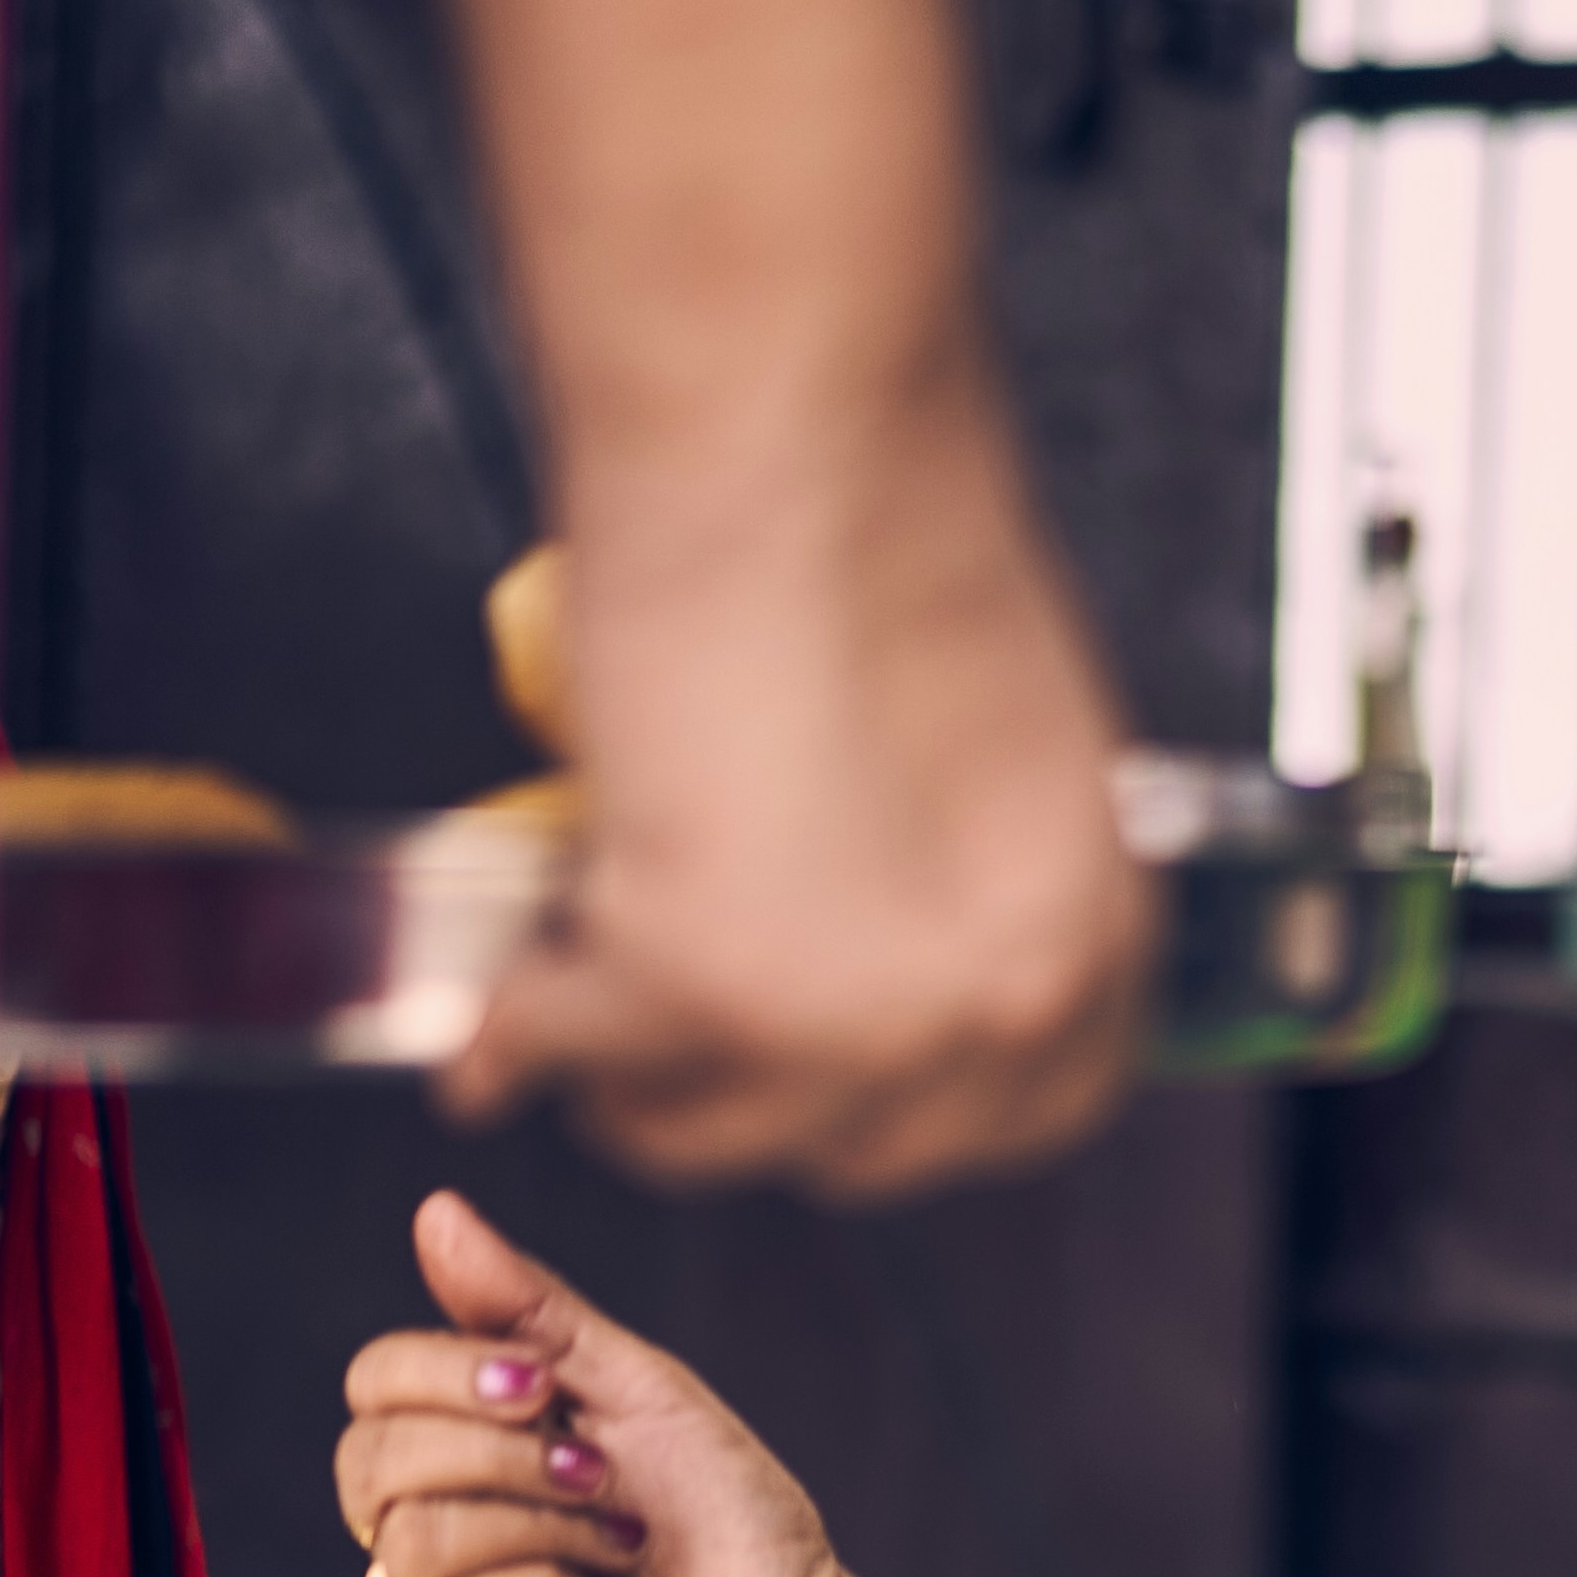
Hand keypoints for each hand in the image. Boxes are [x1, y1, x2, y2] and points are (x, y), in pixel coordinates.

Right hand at [336, 1190, 856, 1576]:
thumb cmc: (728, 1521)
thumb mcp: (636, 1389)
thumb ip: (531, 1310)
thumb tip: (435, 1210)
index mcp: (456, 1455)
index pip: (373, 1385)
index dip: (448, 1371)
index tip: (547, 1387)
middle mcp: (428, 1539)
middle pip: (369, 1462)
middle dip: (498, 1454)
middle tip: (601, 1479)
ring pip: (411, 1545)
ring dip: (543, 1528)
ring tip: (622, 1548)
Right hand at [437, 391, 1151, 1198]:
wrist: (795, 426)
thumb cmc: (884, 522)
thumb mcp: (996, 754)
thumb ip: (961, 882)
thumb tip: (869, 948)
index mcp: (1095, 939)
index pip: (1018, 1115)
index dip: (895, 1104)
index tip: (815, 1082)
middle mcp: (1002, 1010)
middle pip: (855, 1150)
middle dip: (750, 1102)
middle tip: (662, 1046)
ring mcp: (857, 1021)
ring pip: (702, 1131)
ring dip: (624, 1083)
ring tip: (569, 1014)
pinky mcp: (703, 985)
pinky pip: (570, 1046)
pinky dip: (509, 1033)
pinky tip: (481, 1029)